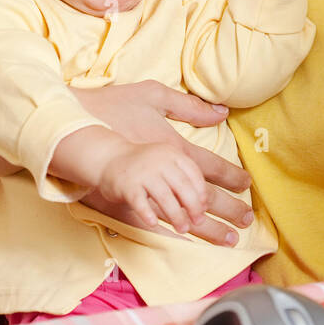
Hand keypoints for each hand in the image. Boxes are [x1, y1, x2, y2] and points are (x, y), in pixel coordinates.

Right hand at [73, 80, 253, 245]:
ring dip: (190, 221)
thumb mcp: (153, 95)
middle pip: (200, 193)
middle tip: (243, 222)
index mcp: (173, 145)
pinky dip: (156, 222)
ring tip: (199, 229)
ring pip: (175, 207)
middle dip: (225, 210)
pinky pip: (146, 212)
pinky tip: (166, 230)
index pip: (208, 166)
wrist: (77, 121)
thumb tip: (220, 111)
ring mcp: (144, 178)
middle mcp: (162, 164)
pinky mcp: (126, 189)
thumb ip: (188, 106)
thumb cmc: (115, 106)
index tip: (246, 186)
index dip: (230, 178)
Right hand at [94, 133, 208, 233]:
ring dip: (176, 215)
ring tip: (182, 228)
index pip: (193, 173)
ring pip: (164, 197)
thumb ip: (182, 176)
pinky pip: (140, 203)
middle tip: (198, 221)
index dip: (201, 192)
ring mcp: (142, 172)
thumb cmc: (143, 166)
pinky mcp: (127, 185)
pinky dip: (148, 215)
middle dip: (193, 206)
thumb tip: (203, 204)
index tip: (203, 207)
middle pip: (183, 186)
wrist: (109, 158)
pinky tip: (154, 224)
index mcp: (171, 154)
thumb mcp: (165, 162)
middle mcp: (159, 161)